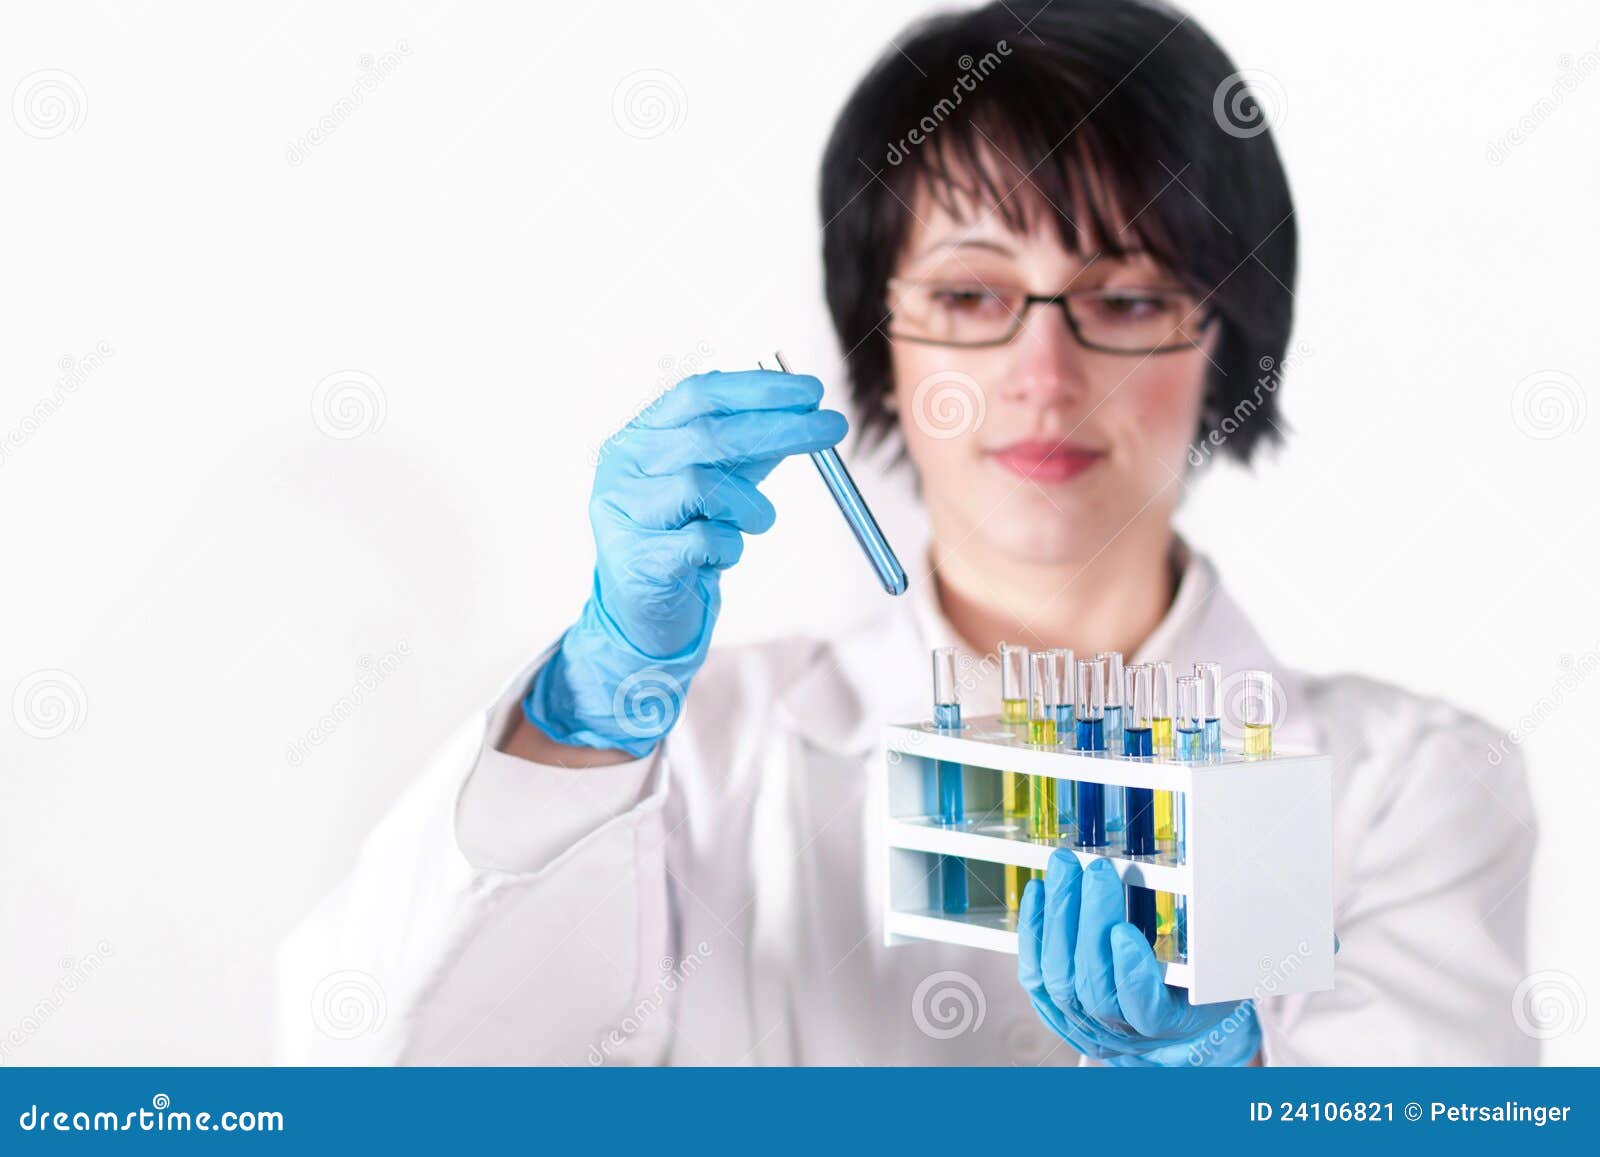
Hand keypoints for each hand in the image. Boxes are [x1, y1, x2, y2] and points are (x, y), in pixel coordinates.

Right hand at [523, 369, 846, 756]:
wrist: (644, 608)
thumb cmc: (683, 531)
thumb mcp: (720, 480)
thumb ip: (751, 446)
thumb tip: (805, 411)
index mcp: (640, 434)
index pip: (698, 393)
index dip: (756, 389)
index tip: (811, 391)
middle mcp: (623, 466)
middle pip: (707, 435)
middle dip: (779, 429)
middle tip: (831, 428)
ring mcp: (625, 512)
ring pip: (703, 487)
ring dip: (750, 506)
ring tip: (758, 522)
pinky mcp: (638, 559)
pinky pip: (702, 541)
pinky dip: (729, 546)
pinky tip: (722, 553)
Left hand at [1017, 851, 1259, 1065]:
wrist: (1168, 1028)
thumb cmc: (1194, 986)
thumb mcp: (1215, 965)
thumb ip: (1211, 939)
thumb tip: (1212, 887)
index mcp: (1170, 1024)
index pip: (1146, 1010)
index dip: (1132, 972)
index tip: (1124, 931)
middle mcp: (1122, 1033)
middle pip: (1094, 988)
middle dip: (1091, 922)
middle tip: (1098, 872)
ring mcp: (1082, 1024)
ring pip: (1058, 978)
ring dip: (1060, 916)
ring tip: (1067, 868)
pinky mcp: (1053, 1008)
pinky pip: (1034, 974)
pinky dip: (1034, 930)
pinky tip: (1040, 890)